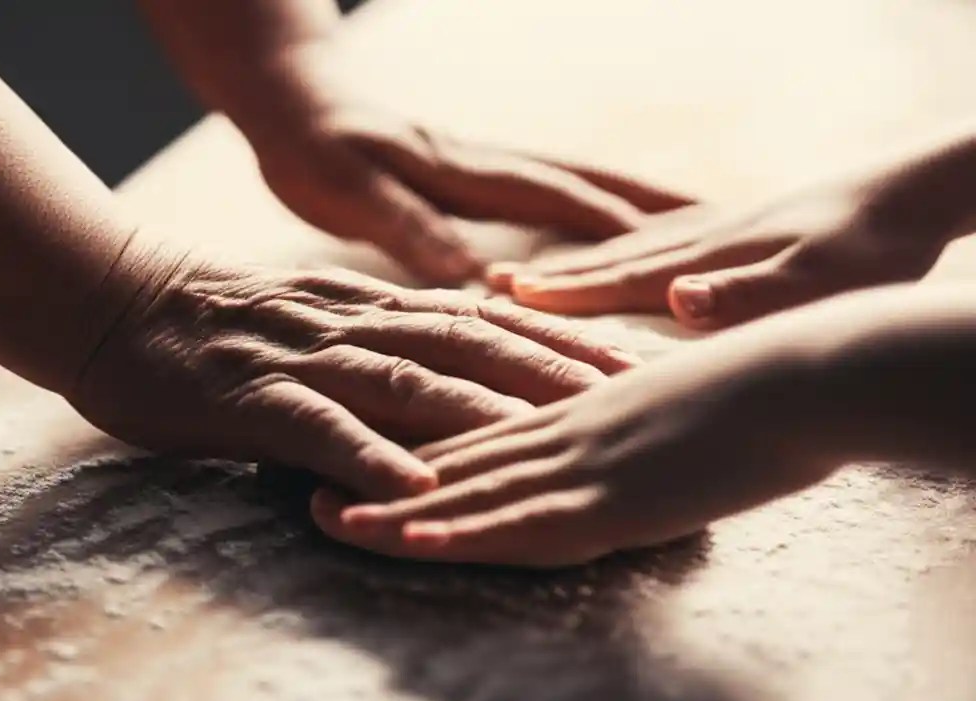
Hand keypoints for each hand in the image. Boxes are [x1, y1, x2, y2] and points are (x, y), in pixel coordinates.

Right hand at [69, 256, 638, 500]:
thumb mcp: (318, 320)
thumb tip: (453, 364)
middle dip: (550, 367)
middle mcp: (352, 324)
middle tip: (628, 391)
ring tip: (551, 434)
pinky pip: (318, 425)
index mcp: (371, 307)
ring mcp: (304, 358)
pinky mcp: (253, 395)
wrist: (120, 303)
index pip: (482, 317)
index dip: (557, 336)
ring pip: (407, 378)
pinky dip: (368, 453)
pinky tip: (414, 481)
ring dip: (481, 408)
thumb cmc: (221, 325)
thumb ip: (382, 337)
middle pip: (467, 342)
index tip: (628, 356)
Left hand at [253, 105, 690, 284]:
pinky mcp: (477, 171)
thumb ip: (410, 231)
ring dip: (645, 200)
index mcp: (470, 175)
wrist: (290, 95)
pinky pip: (554, 188)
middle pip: (595, 186)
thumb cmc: (314, 149)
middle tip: (738, 232)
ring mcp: (491, 165)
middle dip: (665, 210)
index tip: (691, 257)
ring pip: (583, 182)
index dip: (627, 235)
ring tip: (707, 222)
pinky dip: (600, 203)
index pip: (564, 206)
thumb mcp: (352, 195)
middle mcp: (494, 166)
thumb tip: (473, 277)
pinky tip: (616, 226)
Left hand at [310, 318, 841, 565]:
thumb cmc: (757, 384)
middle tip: (303, 487)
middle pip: (453, 460)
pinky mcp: (615, 494)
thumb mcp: (670, 398)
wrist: (810, 372)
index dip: (409, 445)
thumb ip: (625, 414)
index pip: (474, 426)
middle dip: (378, 480)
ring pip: (471, 492)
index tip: (350, 447)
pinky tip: (413, 536)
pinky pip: (524, 520)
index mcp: (572, 407)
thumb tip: (604, 425)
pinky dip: (466, 529)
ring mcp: (582, 463)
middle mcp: (562, 432)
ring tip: (325, 522)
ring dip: (397, 513)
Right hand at [488, 178, 949, 329]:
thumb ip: (744, 296)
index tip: (500, 297)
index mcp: (703, 263)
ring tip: (537, 275)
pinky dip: (627, 257)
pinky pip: (663, 249)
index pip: (614, 281)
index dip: (558, 295)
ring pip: (631, 254)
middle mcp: (698, 247)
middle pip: (608, 264)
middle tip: (491, 284)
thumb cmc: (873, 250)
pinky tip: (630, 261)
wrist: (917, 192)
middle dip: (551, 280)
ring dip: (581, 267)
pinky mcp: (740, 236)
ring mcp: (717, 238)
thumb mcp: (817, 282)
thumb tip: (675, 300)